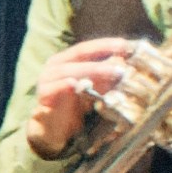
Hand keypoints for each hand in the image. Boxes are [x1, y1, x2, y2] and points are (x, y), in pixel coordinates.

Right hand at [36, 35, 156, 161]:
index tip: (127, 45)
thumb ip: (108, 75)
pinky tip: (76, 84)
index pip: (87, 47)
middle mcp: (55, 66)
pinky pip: (53, 88)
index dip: (106, 45)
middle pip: (79, 54)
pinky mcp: (43, 96)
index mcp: (66, 60)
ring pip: (68, 70)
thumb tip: (128, 64)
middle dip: (102, 53)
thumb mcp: (97, 86)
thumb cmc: (77, 103)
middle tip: (124, 57)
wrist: (55, 127)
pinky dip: (64, 85)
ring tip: (115, 73)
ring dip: (93, 70)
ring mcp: (46, 80)